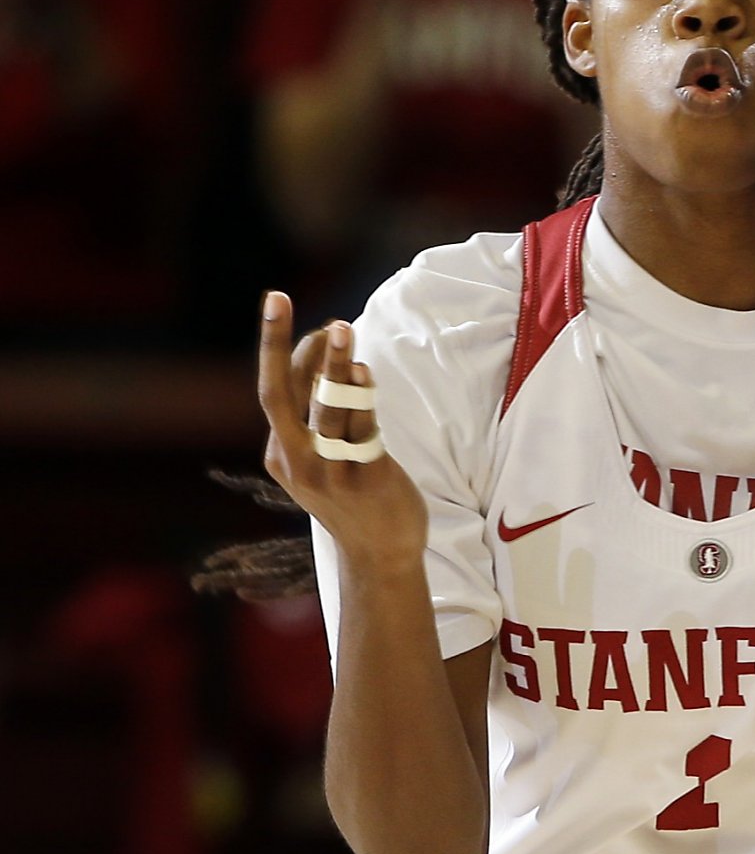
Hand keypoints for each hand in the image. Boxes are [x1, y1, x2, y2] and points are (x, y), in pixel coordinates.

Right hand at [257, 292, 426, 572]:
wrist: (381, 555)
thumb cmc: (355, 498)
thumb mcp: (321, 461)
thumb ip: (317, 417)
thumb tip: (325, 353)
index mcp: (280, 455)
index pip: (275, 390)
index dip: (284, 347)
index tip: (293, 311)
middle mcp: (296, 462)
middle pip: (277, 393)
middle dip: (274, 343)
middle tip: (275, 298)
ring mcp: (328, 472)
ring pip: (325, 407)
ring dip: (333, 364)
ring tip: (340, 328)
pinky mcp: (363, 479)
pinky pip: (361, 429)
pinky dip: (362, 397)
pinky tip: (364, 372)